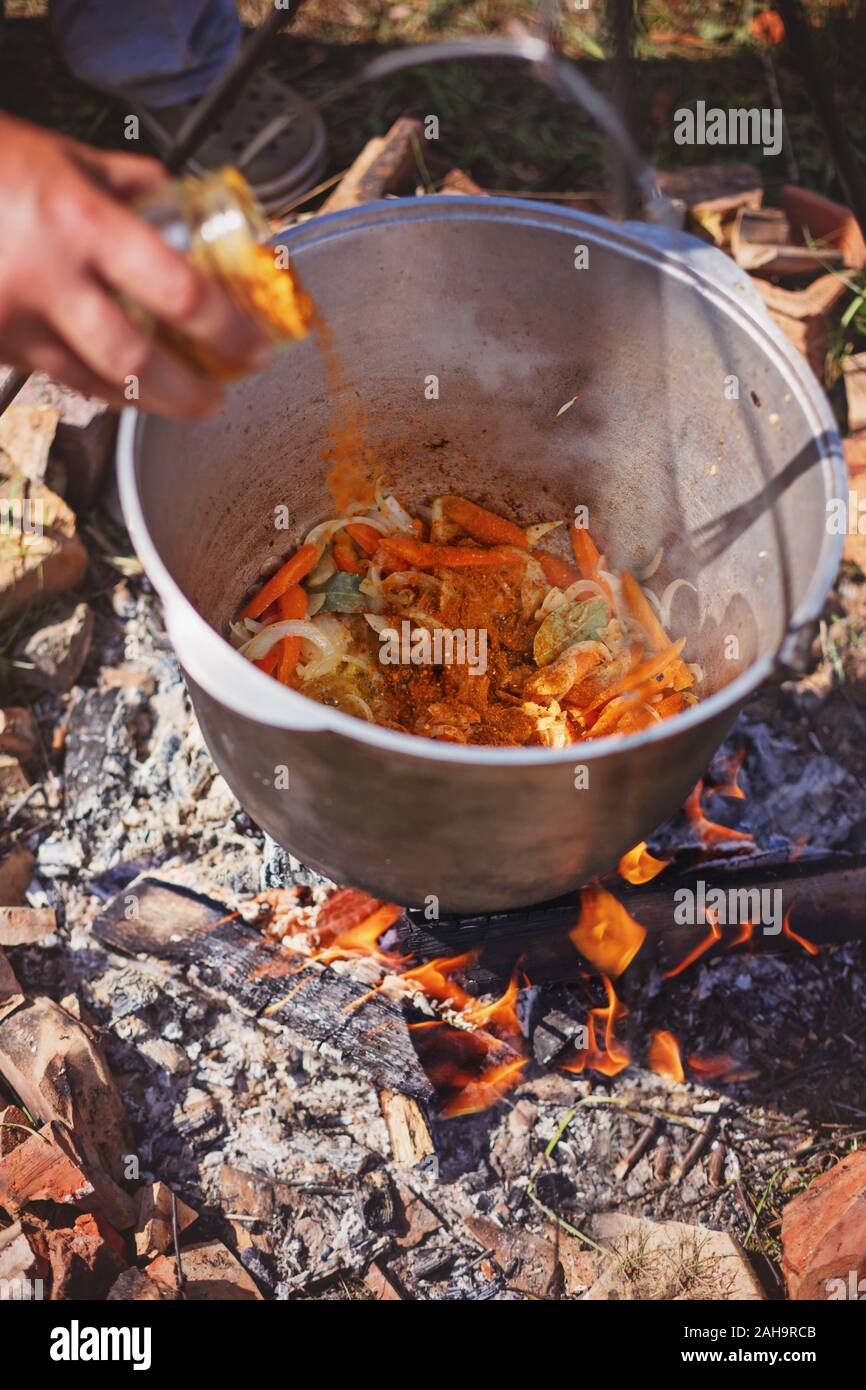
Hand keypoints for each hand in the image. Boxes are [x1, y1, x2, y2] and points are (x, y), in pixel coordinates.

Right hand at [0, 114, 271, 417]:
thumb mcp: (59, 153)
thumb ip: (124, 180)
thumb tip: (176, 198)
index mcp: (81, 222)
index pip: (179, 292)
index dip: (228, 330)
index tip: (255, 345)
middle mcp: (50, 280)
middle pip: (139, 361)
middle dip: (190, 392)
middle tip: (220, 397)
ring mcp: (16, 320)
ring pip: (96, 384)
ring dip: (148, 402)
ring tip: (181, 402)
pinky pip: (59, 377)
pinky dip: (99, 387)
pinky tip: (122, 386)